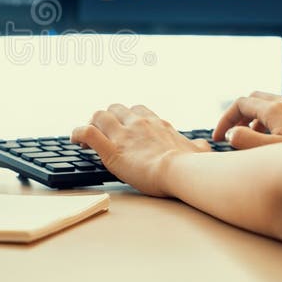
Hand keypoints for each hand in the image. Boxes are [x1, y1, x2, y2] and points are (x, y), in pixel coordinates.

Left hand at [72, 104, 210, 196]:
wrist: (182, 172)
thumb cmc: (192, 165)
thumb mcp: (200, 150)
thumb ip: (199, 147)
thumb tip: (204, 146)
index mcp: (157, 124)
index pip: (137, 111)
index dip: (127, 118)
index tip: (124, 128)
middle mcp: (139, 124)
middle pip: (115, 108)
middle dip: (107, 119)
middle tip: (104, 133)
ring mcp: (124, 135)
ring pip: (99, 115)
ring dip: (92, 123)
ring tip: (88, 138)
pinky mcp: (112, 150)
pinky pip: (87, 132)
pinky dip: (78, 134)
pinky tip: (77, 141)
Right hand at [213, 92, 281, 148]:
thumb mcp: (270, 151)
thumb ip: (245, 140)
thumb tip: (231, 132)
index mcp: (275, 109)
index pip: (240, 104)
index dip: (225, 119)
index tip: (218, 137)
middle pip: (253, 98)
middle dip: (238, 115)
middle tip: (231, 134)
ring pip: (267, 102)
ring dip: (253, 117)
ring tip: (249, 138)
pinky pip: (281, 109)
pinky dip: (268, 119)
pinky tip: (270, 138)